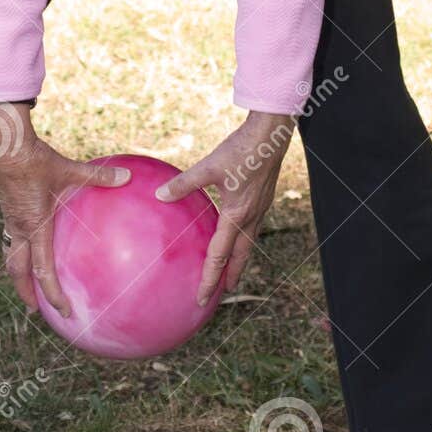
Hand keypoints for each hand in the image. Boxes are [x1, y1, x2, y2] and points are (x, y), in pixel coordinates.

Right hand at [0, 107, 130, 317]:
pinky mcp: (8, 210)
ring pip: (12, 256)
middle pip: (17, 271)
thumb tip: (127, 176)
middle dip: (26, 293)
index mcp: (35, 226)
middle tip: (36, 310)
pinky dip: (20, 251)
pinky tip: (33, 244)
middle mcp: (20, 228)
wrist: (5, 146)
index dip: (51, 293)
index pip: (42, 270)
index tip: (63, 311)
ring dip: (20, 274)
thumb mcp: (69, 169)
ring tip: (29, 284)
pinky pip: (13, 239)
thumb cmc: (35, 160)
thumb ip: (98, 176)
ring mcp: (11, 220)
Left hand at [154, 112, 296, 305]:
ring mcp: (260, 207)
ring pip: (249, 242)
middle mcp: (251, 216)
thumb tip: (159, 195)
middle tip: (221, 294)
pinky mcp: (263, 198)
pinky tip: (235, 232)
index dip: (210, 279)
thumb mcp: (209, 166)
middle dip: (230, 276)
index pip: (220, 255)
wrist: (271, 133)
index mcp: (236, 214)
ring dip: (239, 259)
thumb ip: (184, 184)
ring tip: (231, 270)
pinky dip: (243, 238)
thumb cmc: (241, 149)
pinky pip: (252, 226)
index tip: (203, 298)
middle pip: (240, 256)